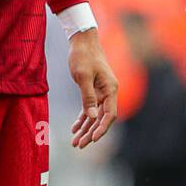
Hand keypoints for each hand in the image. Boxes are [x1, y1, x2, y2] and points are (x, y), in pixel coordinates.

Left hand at [68, 30, 117, 148]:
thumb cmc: (83, 56)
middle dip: (91, 133)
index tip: (93, 139)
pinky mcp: (93, 90)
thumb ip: (87, 97)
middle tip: (79, 145)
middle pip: (101, 118)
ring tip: (76, 142)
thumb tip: (90, 118)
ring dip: (85, 129)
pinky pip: (88, 108)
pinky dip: (82, 119)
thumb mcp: (83, 76)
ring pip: (94, 116)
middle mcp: (109, 92)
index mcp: (111, 89)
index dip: (102, 128)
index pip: (110, 114)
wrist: (82, 40)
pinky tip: (75, 128)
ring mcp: (101, 92)